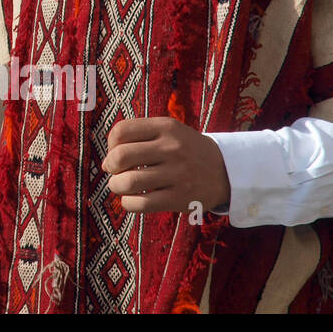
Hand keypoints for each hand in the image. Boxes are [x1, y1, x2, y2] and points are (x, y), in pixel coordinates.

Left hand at [102, 117, 231, 214]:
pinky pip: (141, 204)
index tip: (116, 151)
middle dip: (110, 166)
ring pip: (129, 182)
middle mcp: (172, 149)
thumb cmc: (185, 149)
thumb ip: (137, 137)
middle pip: (121, 156)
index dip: (111, 143)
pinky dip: (128, 203)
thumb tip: (106, 163)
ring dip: (116, 185)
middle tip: (114, 170)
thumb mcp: (168, 131)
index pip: (121, 131)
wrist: (225, 170)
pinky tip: (132, 199)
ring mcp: (177, 175)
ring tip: (121, 185)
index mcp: (166, 128)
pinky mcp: (180, 199)